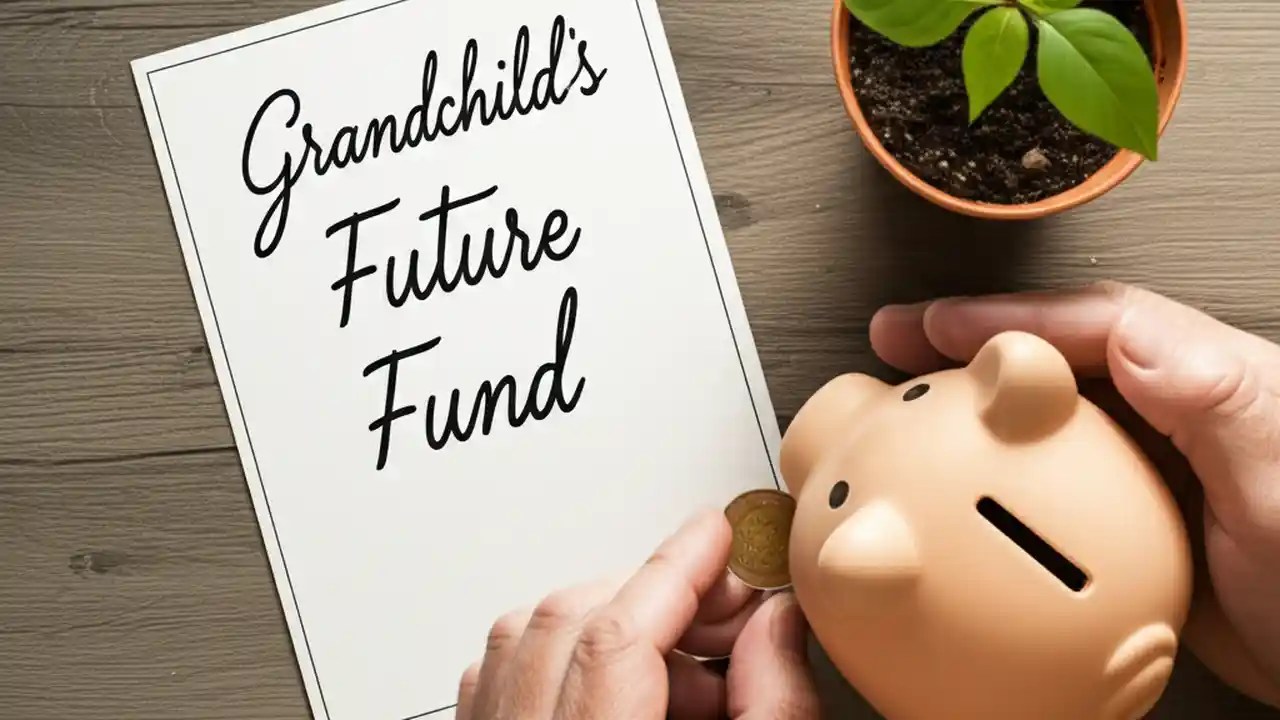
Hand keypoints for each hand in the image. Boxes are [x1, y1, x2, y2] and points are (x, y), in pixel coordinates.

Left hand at [456, 509, 820, 719]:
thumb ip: (773, 704)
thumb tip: (774, 622)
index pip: (614, 639)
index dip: (674, 570)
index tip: (716, 535)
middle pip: (565, 625)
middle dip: (655, 600)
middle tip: (730, 614)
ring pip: (521, 641)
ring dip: (609, 628)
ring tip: (691, 670)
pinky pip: (496, 680)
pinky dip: (560, 660)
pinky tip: (627, 689)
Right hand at [869, 281, 1279, 705]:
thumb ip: (1215, 401)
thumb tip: (1130, 336)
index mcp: (1208, 380)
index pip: (1092, 324)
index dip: (1006, 317)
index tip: (935, 326)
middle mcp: (1171, 412)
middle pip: (1053, 354)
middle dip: (968, 340)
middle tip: (898, 343)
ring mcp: (1145, 465)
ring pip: (1042, 413)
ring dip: (971, 399)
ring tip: (907, 401)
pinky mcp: (1125, 518)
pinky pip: (1046, 481)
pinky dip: (993, 474)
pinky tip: (961, 490)